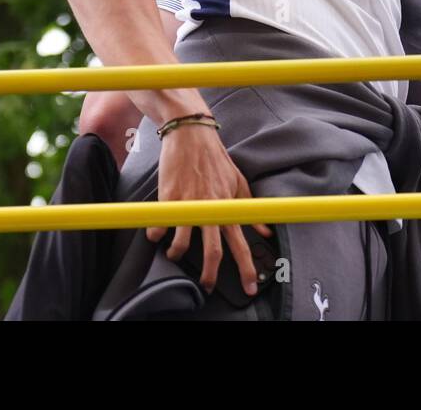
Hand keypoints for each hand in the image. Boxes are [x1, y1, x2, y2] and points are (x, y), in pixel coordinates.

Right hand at [150, 122, 273, 295]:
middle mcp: (210, 209)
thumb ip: (250, 207)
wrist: (192, 134)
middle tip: (207, 286)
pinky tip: (157, 231)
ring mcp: (188, 204)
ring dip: (176, 254)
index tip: (250, 285)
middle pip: (213, 252)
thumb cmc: (215, 158)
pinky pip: (159, 227)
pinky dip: (156, 234)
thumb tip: (265, 230)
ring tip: (174, 253)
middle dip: (209, 275)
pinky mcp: (169, 198)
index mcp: (228, 207)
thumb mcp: (239, 181)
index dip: (248, 267)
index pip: (241, 244)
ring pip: (181, 244)